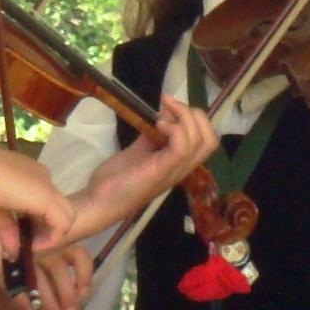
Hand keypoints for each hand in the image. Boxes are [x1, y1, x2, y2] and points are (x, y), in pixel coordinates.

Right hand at [0, 145, 74, 247]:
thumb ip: (8, 231)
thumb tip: (13, 253)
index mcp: (31, 177)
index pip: (45, 204)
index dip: (38, 224)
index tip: (23, 238)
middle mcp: (44, 179)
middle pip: (59, 210)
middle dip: (48, 231)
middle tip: (29, 244)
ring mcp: (48, 186)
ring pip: (66, 215)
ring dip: (51, 235)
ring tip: (31, 245)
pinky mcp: (48, 197)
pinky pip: (63, 223)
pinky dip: (52, 238)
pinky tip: (33, 245)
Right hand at [0, 238, 92, 309]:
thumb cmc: (26, 266)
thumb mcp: (46, 271)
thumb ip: (60, 285)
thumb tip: (72, 306)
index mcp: (57, 245)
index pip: (78, 254)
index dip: (84, 275)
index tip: (83, 294)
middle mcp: (43, 247)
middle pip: (59, 268)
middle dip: (66, 295)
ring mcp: (23, 254)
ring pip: (40, 279)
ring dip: (50, 302)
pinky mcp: (5, 265)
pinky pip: (19, 287)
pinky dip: (26, 302)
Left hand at [77, 99, 219, 225]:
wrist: (98, 201)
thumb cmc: (117, 179)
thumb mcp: (139, 151)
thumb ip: (153, 137)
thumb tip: (162, 117)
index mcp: (179, 163)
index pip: (207, 140)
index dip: (195, 118)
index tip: (169, 108)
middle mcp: (182, 168)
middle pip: (210, 139)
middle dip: (195, 115)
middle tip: (168, 108)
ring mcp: (174, 171)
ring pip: (202, 140)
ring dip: (183, 118)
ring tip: (160, 117)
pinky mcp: (161, 171)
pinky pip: (182, 147)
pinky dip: (174, 129)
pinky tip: (157, 126)